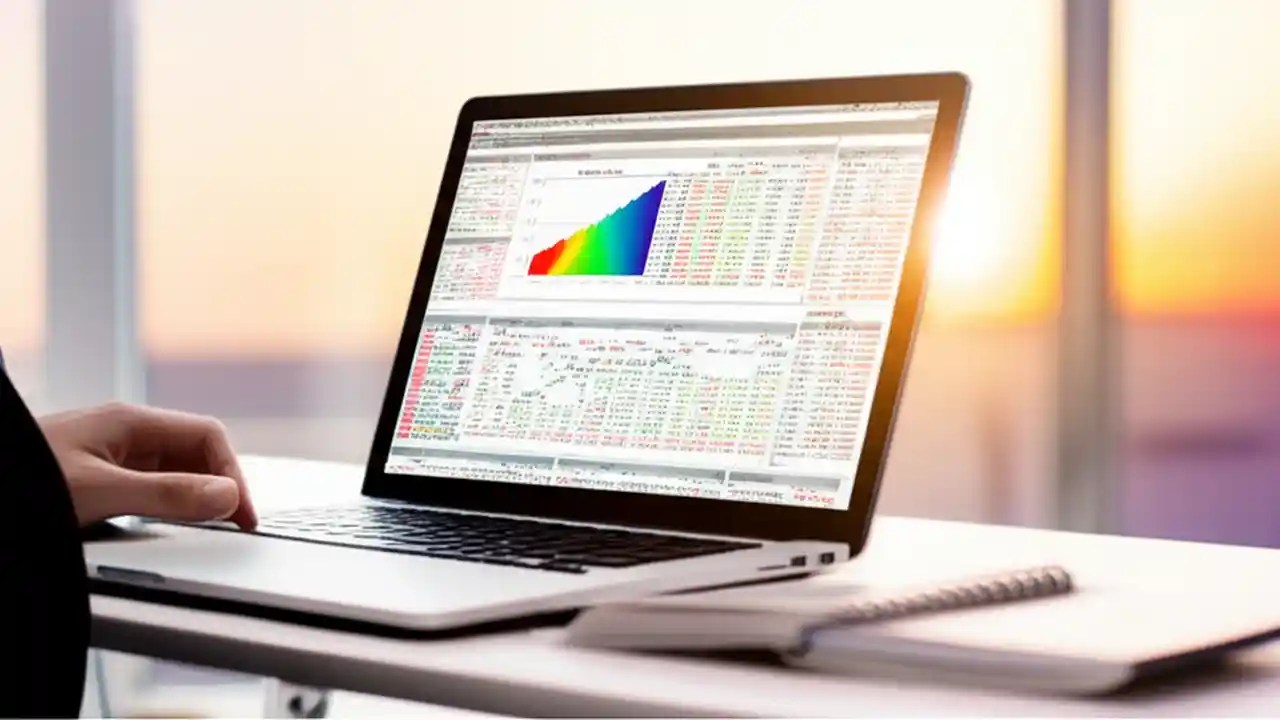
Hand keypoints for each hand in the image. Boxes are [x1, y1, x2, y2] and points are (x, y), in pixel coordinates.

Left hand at [38, 403, 257, 529]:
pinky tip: (172, 523)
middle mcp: (123, 433)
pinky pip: (150, 485)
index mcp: (129, 422)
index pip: (206, 437)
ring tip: (212, 526)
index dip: (232, 474)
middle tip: (236, 525)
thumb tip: (225, 497)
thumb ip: (165, 495)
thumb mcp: (98, 492)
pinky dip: (172, 504)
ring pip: (174, 469)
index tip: (241, 514)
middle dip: (220, 485)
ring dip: (197, 495)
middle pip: (194, 452)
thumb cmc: (21, 481)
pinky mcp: (97, 477)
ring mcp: (110, 454)